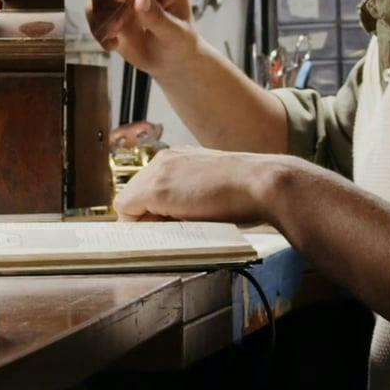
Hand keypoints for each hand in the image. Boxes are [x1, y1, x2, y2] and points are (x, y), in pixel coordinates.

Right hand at [86, 0, 196, 73]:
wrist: (168, 61)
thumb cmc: (179, 43)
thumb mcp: (174, 34)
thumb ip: (158, 17)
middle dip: (110, 1)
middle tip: (116, 27)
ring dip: (100, 13)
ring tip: (113, 36)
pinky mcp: (108, 4)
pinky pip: (92, 8)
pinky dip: (97, 26)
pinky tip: (112, 43)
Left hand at [113, 147, 285, 226]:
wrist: (262, 183)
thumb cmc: (249, 192)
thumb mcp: (215, 187)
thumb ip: (192, 195)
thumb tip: (175, 218)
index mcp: (180, 157)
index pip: (148, 187)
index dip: (154, 211)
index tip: (170, 225)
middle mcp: (165, 159)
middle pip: (134, 195)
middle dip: (147, 217)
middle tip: (174, 230)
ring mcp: (158, 173)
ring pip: (128, 205)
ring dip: (146, 222)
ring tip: (177, 230)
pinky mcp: (156, 190)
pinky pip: (127, 212)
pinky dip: (139, 228)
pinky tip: (166, 231)